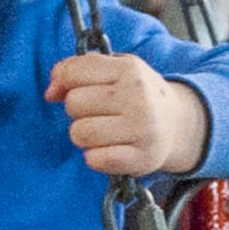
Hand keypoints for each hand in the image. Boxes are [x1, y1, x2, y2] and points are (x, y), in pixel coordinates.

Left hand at [50, 48, 204, 175]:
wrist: (178, 124)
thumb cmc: (138, 95)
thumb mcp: (116, 70)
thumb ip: (79, 71)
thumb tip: (50, 92)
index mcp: (129, 70)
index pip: (73, 73)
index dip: (62, 82)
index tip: (68, 89)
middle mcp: (137, 97)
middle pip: (74, 104)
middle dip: (77, 110)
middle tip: (96, 112)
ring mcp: (141, 129)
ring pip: (80, 133)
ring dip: (84, 134)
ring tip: (102, 131)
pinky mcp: (141, 158)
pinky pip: (94, 159)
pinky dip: (95, 156)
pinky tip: (109, 148)